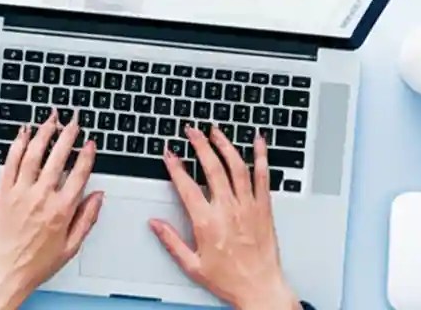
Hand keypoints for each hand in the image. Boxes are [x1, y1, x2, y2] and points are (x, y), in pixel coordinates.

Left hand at [0, 114, 104, 309]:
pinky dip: (17, 145)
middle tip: (72, 122)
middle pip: (57, 158)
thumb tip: (98, 196)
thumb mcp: (72, 246)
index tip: (90, 143)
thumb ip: (87, 218)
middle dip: (67, 135)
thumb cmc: (37, 263)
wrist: (6, 271)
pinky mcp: (2, 193)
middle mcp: (41, 198)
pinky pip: (10, 163)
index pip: (79, 174)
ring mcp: (20, 193)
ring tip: (50, 120)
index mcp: (61, 210)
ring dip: (43, 133)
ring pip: (32, 155)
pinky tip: (23, 133)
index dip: (86, 155)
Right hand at [151, 126, 300, 309]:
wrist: (261, 289)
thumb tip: (155, 223)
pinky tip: (258, 142)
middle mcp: (228, 210)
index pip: (187, 185)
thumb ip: (171, 241)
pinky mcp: (264, 208)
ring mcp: (248, 207)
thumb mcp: (192, 264)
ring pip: (237, 167)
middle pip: (212, 168)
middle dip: (199, 145)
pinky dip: (261, 157)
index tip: (169, 154)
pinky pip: (263, 177)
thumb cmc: (229, 279)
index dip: (176, 166)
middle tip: (191, 131)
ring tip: (216, 132)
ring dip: (225, 145)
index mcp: (207, 222)